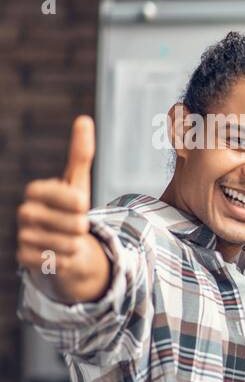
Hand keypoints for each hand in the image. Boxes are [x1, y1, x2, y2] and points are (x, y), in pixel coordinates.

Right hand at [16, 116, 109, 303]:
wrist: (57, 243)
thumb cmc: (69, 210)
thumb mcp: (77, 182)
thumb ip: (81, 153)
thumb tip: (84, 119)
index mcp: (36, 190)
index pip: (75, 199)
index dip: (84, 205)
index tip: (79, 205)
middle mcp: (24, 212)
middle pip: (77, 225)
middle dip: (83, 228)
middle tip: (73, 226)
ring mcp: (22, 236)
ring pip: (71, 244)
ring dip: (77, 245)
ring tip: (67, 239)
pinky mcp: (24, 259)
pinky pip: (61, 261)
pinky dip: (68, 260)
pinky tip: (59, 254)